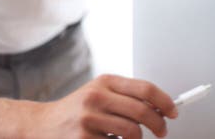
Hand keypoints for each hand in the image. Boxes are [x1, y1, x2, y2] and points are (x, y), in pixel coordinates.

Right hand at [25, 74, 178, 138]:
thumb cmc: (75, 110)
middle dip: (159, 125)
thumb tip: (160, 106)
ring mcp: (89, 119)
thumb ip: (126, 96)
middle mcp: (96, 96)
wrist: (41, 125)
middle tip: (162, 131)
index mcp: (104, 81)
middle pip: (143, 111)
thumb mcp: (99, 93)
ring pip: (132, 132)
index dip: (165, 101)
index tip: (174, 111)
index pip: (145, 89)